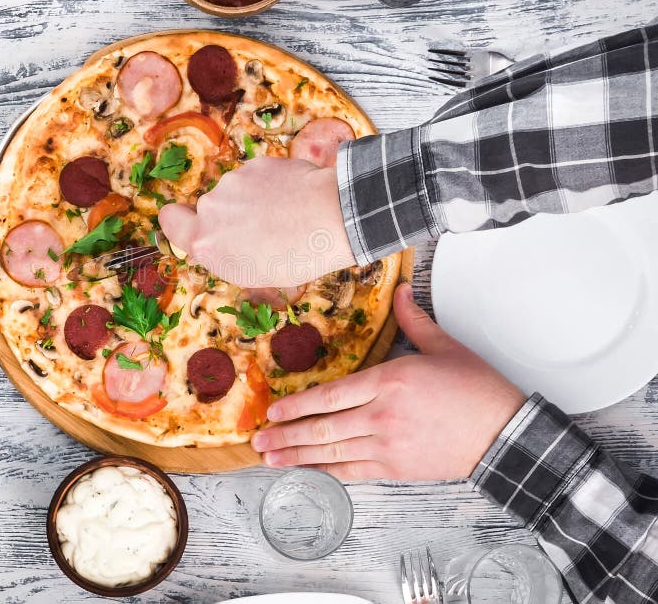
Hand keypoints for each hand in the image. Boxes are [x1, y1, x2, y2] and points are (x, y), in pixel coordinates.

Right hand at [158, 157, 354, 286]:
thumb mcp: (253, 275)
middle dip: (227, 218)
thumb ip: (225, 255)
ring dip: (250, 201)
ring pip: (234, 192)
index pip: (169, 221)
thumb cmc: (297, 258)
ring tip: (283, 216)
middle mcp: (211, 209)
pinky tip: (292, 198)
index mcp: (205, 242)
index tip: (195, 226)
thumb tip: (221, 245)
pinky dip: (269, 186)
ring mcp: (233, 182)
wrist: (332, 218)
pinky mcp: (256, 164)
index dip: (180, 222)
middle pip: (208, 209)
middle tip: (259, 232)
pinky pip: (255, 177)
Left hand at [251, 284, 526, 480]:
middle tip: (258, 441)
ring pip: (333, 452)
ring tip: (270, 459)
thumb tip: (401, 291)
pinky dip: (329, 471)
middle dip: (286, 435)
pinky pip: (354, 471)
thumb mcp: (444, 346)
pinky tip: (311, 470)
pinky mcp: (397, 468)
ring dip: (298, 456)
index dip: (297, 405)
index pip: (331, 395)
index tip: (274, 411)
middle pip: (323, 428)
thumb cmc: (477, 390)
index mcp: (389, 381)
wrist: (504, 433)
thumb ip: (413, 319)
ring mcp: (388, 445)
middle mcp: (382, 415)